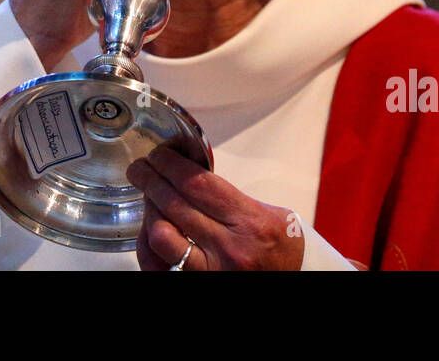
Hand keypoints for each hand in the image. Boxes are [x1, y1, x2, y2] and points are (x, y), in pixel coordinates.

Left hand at [127, 146, 305, 270]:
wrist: (298, 279)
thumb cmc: (283, 248)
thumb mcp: (269, 213)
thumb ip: (230, 196)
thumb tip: (189, 172)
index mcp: (251, 222)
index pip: (198, 183)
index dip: (171, 163)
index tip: (160, 154)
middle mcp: (230, 248)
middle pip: (175, 204)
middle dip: (151, 179)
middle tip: (140, 168)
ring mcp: (212, 271)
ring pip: (162, 235)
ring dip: (149, 210)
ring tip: (148, 197)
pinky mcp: (199, 284)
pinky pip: (159, 266)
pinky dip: (148, 245)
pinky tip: (150, 228)